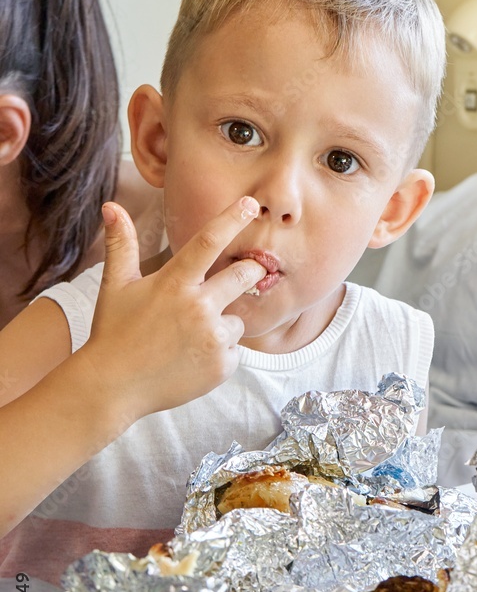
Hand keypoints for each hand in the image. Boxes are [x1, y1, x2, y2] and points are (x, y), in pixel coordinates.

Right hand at [80, 196, 266, 421]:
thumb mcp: (115, 286)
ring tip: (188, 337)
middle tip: (244, 276)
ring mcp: (212, 338)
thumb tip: (111, 205)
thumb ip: (122, 244)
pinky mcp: (221, 366)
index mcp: (174, 283)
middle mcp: (198, 308)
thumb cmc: (114, 332)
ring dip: (222, 323)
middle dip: (250, 272)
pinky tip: (191, 359)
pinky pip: (233, 351)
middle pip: (245, 276)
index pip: (208, 242)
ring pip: (237, 319)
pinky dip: (218, 354)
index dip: (231, 219)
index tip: (249, 203)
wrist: (113, 388)